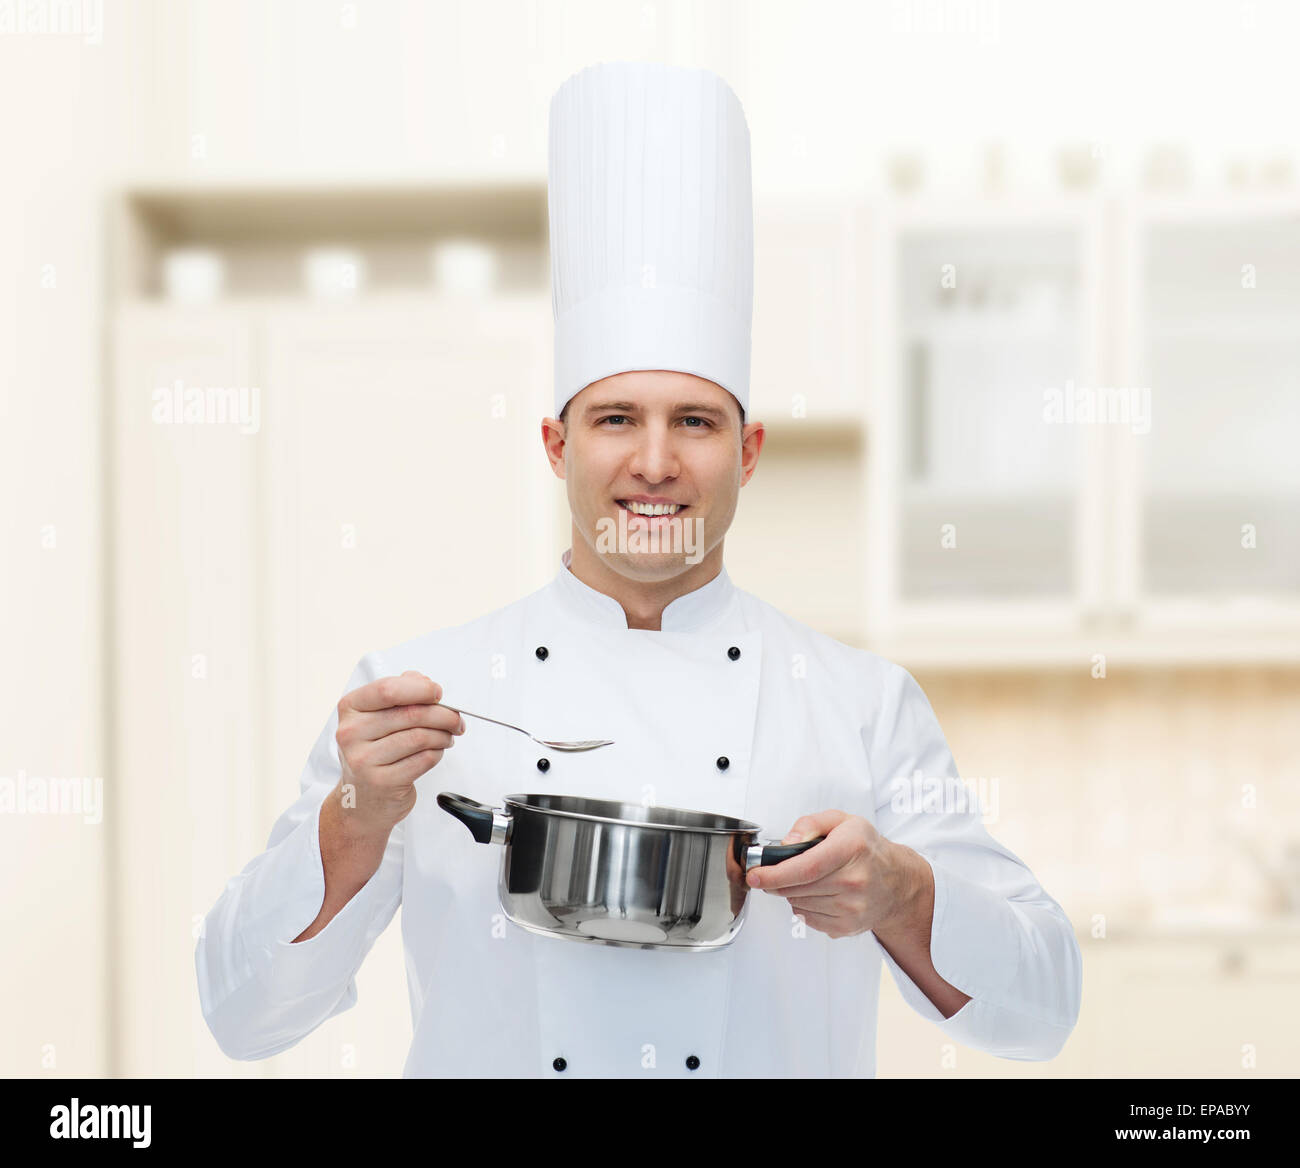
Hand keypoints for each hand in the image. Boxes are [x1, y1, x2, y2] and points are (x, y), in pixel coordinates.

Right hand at [333, 671, 464, 833]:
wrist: (362, 801)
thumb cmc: (373, 754)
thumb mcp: (376, 718)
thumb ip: (399, 694)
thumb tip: (423, 681)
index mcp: (351, 709)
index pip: (388, 690)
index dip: (420, 689)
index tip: (438, 693)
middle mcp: (352, 733)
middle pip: (411, 714)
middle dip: (443, 715)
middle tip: (455, 719)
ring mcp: (364, 760)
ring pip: (421, 737)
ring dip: (443, 735)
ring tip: (446, 737)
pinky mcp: (383, 782)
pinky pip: (424, 759)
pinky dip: (437, 753)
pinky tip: (435, 752)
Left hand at [745, 809, 923, 939]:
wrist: (896, 881)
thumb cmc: (864, 847)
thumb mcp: (841, 821)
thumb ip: (809, 824)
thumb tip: (785, 844)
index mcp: (852, 848)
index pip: (807, 867)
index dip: (775, 874)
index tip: (755, 875)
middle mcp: (856, 881)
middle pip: (798, 888)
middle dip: (778, 882)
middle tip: (775, 874)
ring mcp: (854, 908)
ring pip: (799, 904)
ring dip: (792, 893)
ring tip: (807, 880)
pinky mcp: (848, 927)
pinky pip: (809, 919)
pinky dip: (804, 907)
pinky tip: (817, 894)